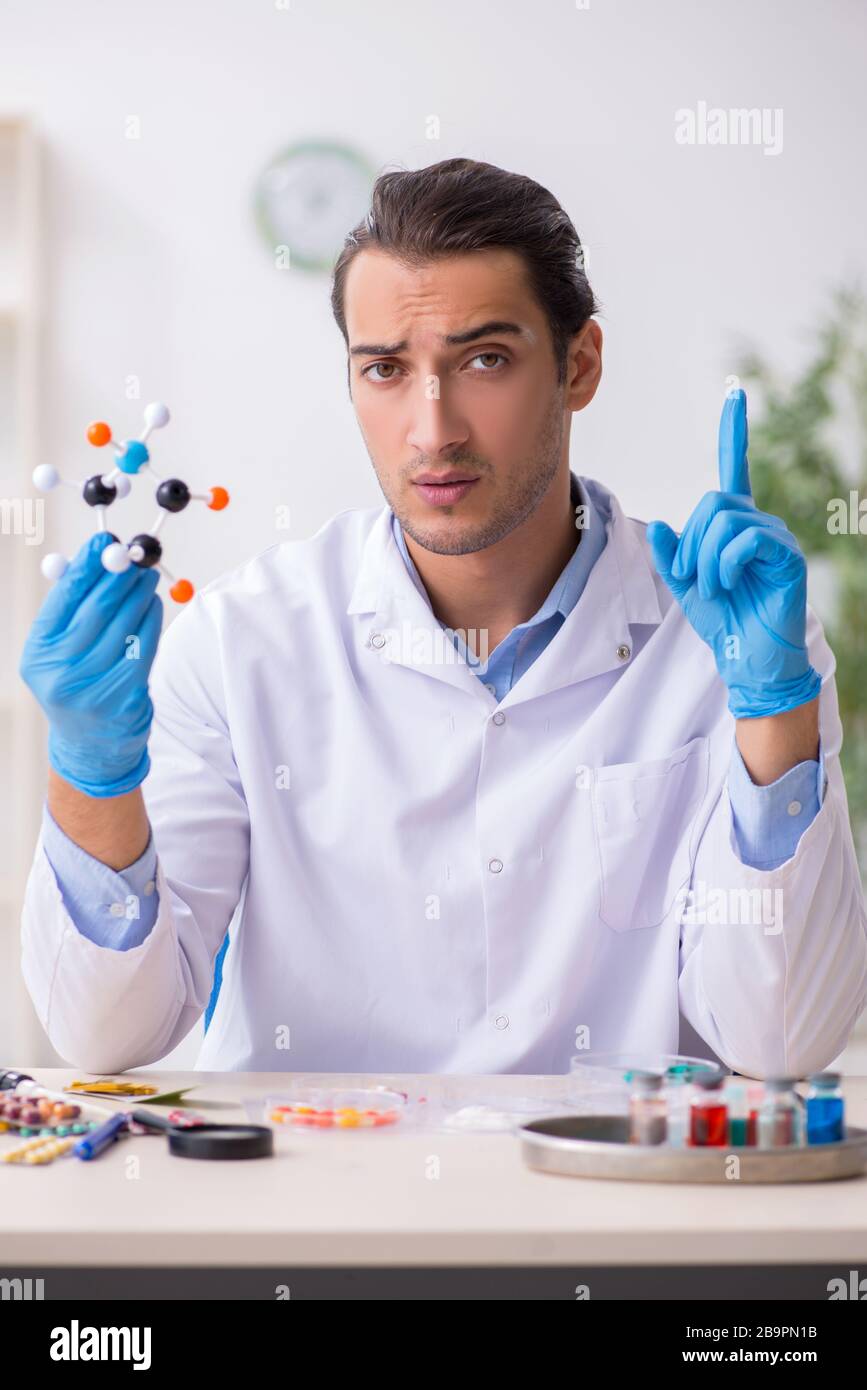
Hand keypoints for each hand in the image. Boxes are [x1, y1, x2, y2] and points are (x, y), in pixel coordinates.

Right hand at [20, 532, 163, 797]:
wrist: (90, 746)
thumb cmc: (74, 684)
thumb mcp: (57, 652)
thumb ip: (71, 611)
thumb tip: (96, 559)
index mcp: (38, 654)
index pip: (63, 600)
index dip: (85, 567)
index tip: (102, 540)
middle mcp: (61, 672)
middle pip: (96, 610)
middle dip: (118, 576)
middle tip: (134, 554)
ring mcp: (93, 688)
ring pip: (124, 627)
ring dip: (139, 595)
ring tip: (146, 575)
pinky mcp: (125, 698)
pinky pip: (143, 648)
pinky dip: (151, 621)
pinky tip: (153, 604)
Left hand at [646, 389, 821, 718]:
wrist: (748, 657)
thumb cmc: (723, 620)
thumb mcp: (685, 584)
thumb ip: (672, 555)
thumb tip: (661, 525)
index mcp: (733, 524)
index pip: (734, 468)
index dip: (734, 432)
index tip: (736, 394)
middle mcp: (757, 522)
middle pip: (713, 502)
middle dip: (692, 543)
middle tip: (694, 579)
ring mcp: (774, 537)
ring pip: (725, 520)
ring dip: (706, 560)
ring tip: (714, 589)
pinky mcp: (786, 555)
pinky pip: (746, 538)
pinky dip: (725, 564)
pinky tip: (729, 584)